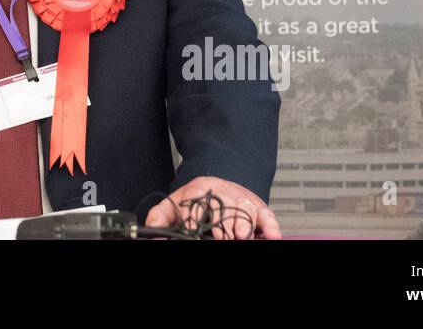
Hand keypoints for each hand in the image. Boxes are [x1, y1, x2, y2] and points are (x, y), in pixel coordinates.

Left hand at [145, 176, 281, 239]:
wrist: (217, 183)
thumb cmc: (195, 199)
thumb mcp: (174, 205)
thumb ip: (160, 217)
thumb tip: (150, 230)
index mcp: (198, 190)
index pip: (196, 202)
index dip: (196, 217)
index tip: (198, 230)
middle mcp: (222, 191)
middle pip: (225, 206)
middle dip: (224, 224)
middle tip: (223, 238)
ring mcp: (241, 197)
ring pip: (246, 209)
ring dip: (244, 225)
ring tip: (240, 237)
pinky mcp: (257, 205)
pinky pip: (266, 214)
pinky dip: (270, 225)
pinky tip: (271, 236)